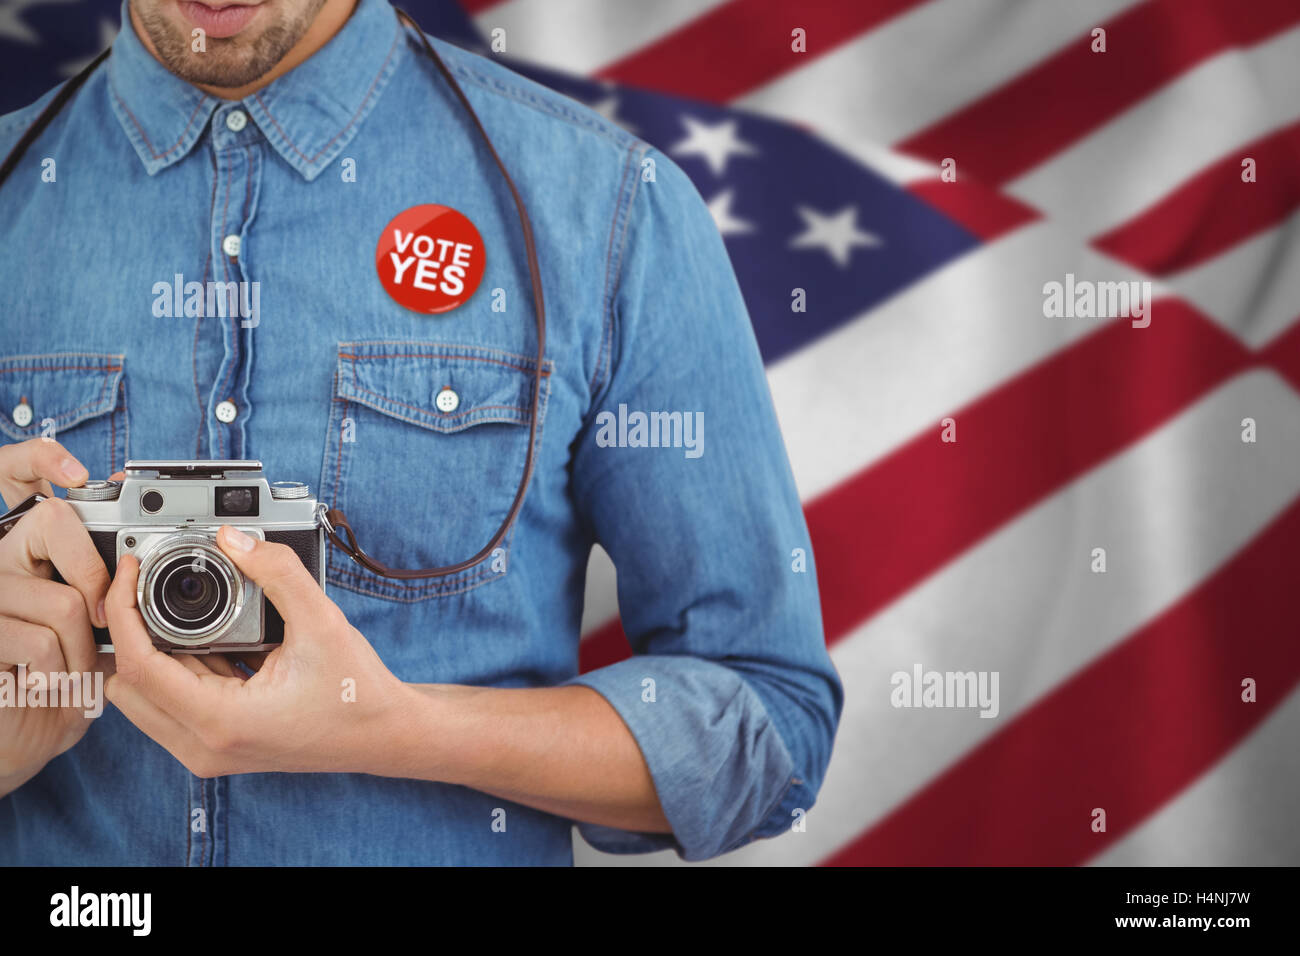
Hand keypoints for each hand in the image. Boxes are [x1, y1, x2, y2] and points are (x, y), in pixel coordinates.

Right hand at [0, 439, 110, 794]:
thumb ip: (123, 577)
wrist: (22, 731)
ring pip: (62, 599)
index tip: (75, 471)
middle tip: (105, 620)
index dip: (39, 458)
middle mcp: (1, 555)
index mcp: (31, 541)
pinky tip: (52, 684)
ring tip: (77, 666)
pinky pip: (38, 644)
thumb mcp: (102, 617)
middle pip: (51, 522)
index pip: (16, 470)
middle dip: (96, 578)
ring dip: (87, 646)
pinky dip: (63, 674)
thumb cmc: (71, 667)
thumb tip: (209, 547)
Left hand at [104, 526, 410, 776]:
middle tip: (150, 590)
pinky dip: (179, 668)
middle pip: (126, 686)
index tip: (133, 573)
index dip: (124, 610)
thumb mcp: (323, 623)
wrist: (385, 734)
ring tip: (186, 614)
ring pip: (144, 697)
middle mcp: (204, 745)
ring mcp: (208, 751)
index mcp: (221, 721)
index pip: (138, 666)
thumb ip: (278, 573)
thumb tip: (235, 538)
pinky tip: (215, 641)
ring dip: (154, 652)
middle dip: (131, 634)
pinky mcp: (217, 745)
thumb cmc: (359, 693)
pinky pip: (171, 704)